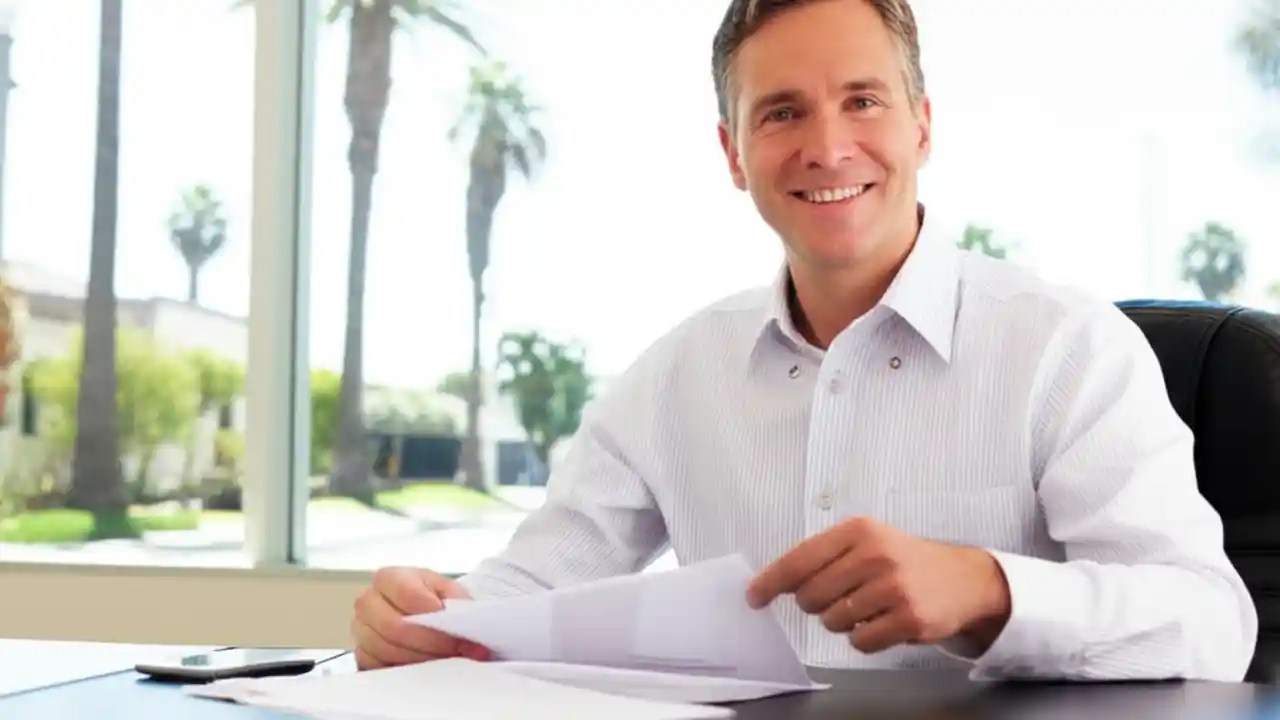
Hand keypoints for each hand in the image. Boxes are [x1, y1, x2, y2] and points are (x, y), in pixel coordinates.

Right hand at [351, 566, 491, 669]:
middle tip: (453, 648)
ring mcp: (361, 629)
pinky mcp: (362, 654)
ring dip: (420, 658)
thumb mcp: (451, 592)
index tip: (452, 625)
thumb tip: (469, 635)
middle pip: (393, 626)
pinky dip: (405, 670)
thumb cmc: (434, 599)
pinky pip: (378, 667)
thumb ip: (460, 607)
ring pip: (386, 649)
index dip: (431, 613)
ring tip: (444, 657)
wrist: (423, 612)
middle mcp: (368, 601)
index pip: (405, 594)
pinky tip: (424, 666)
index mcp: (388, 577)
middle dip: (428, 641)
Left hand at [746, 517, 1010, 653]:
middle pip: (811, 596)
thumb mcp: (867, 540)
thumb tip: (775, 582)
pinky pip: (859, 642)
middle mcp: (875, 554)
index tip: (754, 597)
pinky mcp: (909, 618)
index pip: (799, 560)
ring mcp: (893, 587)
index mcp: (858, 530)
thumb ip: (824, 556)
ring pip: (833, 621)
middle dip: (816, 604)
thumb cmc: (904, 560)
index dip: (771, 582)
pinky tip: (883, 622)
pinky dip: (863, 638)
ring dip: (842, 621)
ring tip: (867, 607)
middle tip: (839, 597)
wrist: (963, 579)